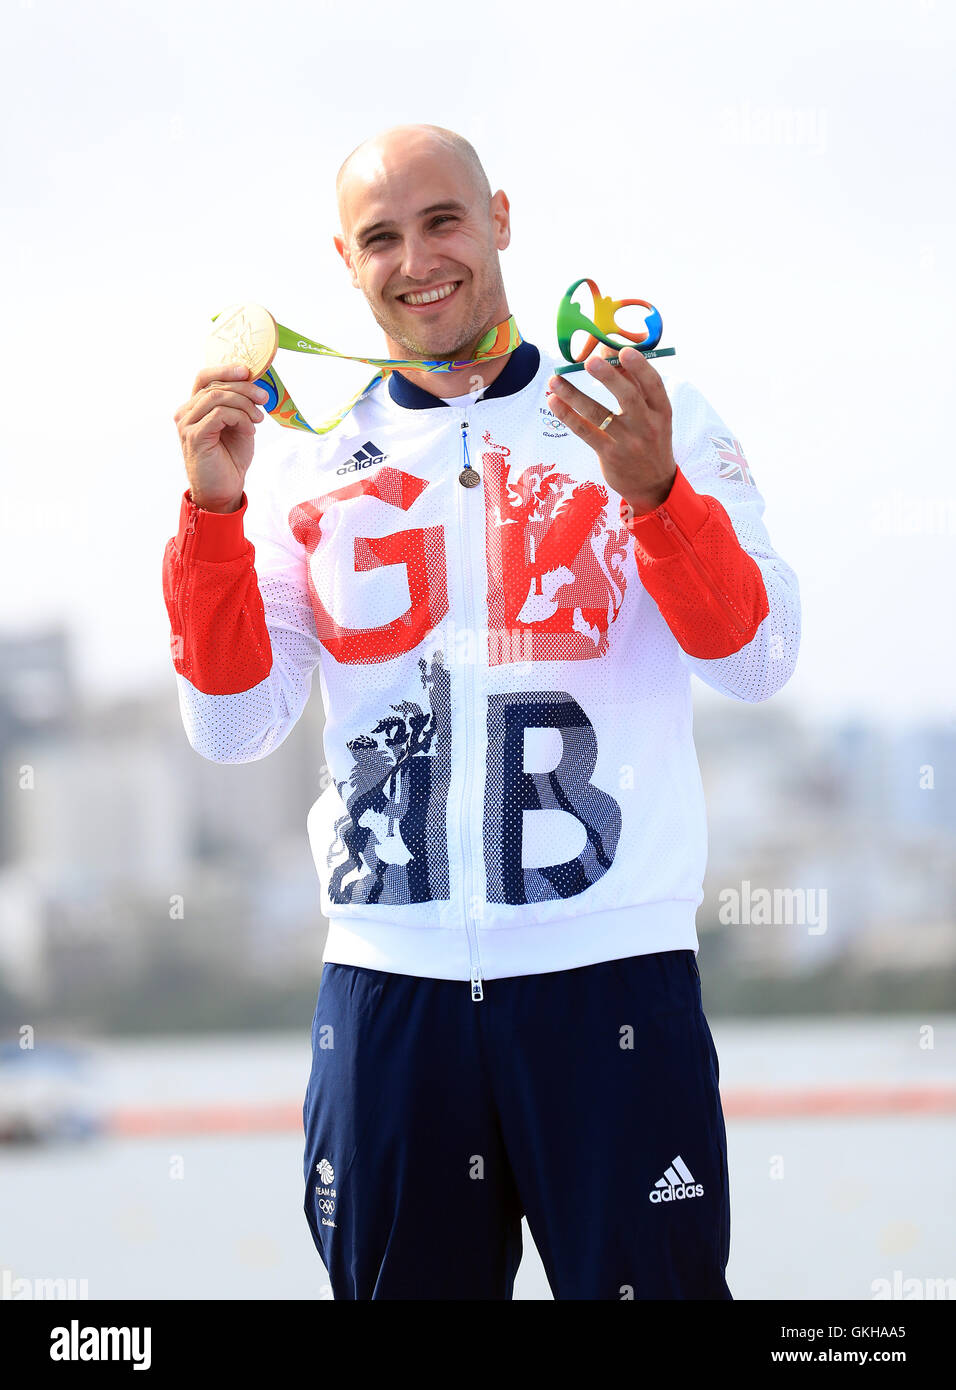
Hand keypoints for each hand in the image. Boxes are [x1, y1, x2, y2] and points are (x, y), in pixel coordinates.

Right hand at [174, 364, 269, 512]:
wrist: (224, 490)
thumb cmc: (230, 459)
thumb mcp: (239, 425)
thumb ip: (239, 405)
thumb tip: (253, 382)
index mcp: (194, 408)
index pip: (204, 377)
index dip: (225, 369)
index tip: (248, 370)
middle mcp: (185, 413)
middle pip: (215, 385)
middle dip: (244, 388)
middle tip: (264, 398)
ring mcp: (187, 424)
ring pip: (217, 397)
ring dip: (244, 404)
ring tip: (258, 418)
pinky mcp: (194, 436)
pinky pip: (220, 414)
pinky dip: (240, 418)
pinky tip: (250, 429)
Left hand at [545, 345, 676, 514]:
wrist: (652, 484)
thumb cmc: (650, 439)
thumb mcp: (652, 415)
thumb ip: (634, 385)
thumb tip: (611, 352)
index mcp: (661, 410)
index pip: (653, 384)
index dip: (639, 366)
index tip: (623, 350)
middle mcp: (647, 425)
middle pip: (628, 397)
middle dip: (608, 377)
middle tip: (589, 361)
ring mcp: (628, 442)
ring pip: (599, 414)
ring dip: (574, 394)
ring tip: (555, 380)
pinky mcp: (609, 455)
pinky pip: (585, 431)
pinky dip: (568, 415)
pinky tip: (554, 401)